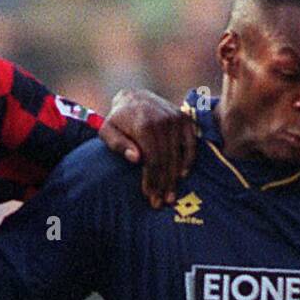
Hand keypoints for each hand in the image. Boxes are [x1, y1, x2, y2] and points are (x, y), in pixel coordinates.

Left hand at [99, 88, 196, 208]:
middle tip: (160, 202)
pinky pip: (191, 144)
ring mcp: (176, 119)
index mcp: (144, 125)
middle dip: (163, 184)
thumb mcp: (108, 130)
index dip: (152, 180)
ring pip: (178, 155)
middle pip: (166, 161)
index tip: (149, 196)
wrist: (134, 97)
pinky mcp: (185, 118)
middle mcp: (163, 121)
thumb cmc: (118, 119)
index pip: (152, 160)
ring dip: (174, 178)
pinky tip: (182, 175)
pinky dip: (188, 160)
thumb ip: (118, 144)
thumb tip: (135, 158)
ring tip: (170, 196)